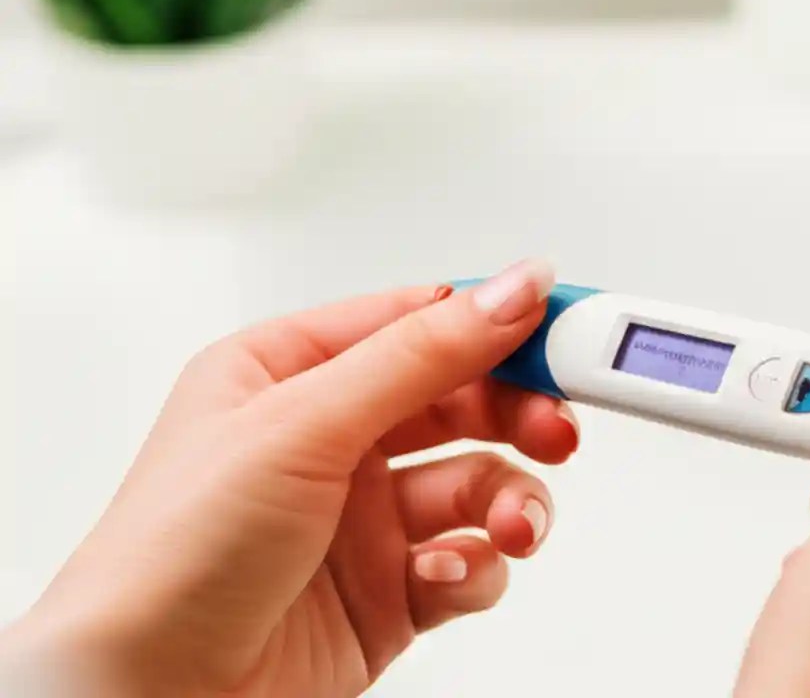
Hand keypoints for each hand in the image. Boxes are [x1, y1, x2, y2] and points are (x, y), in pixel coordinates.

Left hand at [2, 259, 577, 697]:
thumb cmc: (171, 556)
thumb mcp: (301, 424)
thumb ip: (421, 354)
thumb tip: (509, 291)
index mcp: (291, 372)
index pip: (420, 321)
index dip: (498, 322)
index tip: (568, 328)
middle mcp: (331, 439)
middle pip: (463, 402)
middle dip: (517, 415)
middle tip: (556, 429)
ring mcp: (363, 518)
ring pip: (478, 484)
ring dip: (508, 501)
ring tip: (510, 524)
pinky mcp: (390, 590)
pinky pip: (470, 560)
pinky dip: (476, 567)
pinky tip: (445, 575)